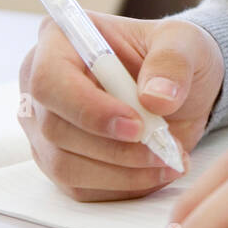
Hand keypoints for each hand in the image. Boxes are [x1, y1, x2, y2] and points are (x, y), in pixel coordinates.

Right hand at [18, 13, 223, 200]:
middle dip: (116, 148)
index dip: (89, 109)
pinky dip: (124, 186)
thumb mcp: (186, 43)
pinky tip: (157, 171)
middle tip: (165, 147)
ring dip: (123, 172)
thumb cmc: (173, 57)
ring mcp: (45, 126)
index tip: (137, 126)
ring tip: (169, 160)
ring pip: (66, 165)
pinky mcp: (60, 160)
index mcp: (60, 40)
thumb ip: (173, 62)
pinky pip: (81, 187)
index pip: (49, 80)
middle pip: (56, 129)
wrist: (179, 90)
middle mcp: (40, 84)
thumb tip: (155, 98)